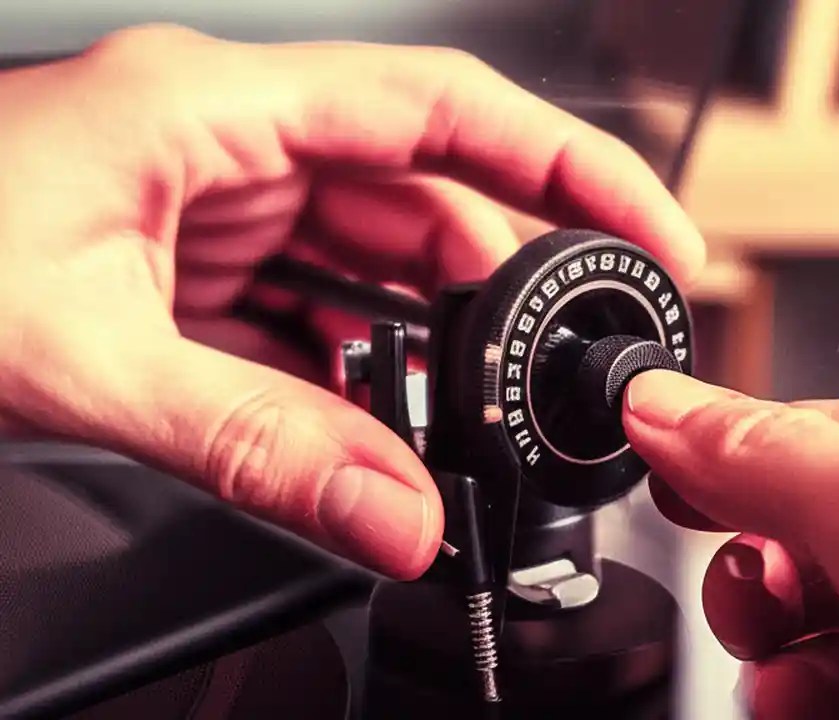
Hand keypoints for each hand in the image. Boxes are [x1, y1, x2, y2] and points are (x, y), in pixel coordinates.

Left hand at [0, 25, 703, 579]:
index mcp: (216, 110)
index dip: (569, 171)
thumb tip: (393, 512)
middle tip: (540, 390)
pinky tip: (359, 435)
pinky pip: (302, 321)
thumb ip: (256, 445)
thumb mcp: (78, 361)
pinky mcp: (179, 271)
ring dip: (411, 359)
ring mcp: (202, 209)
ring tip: (445, 436)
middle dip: (488, 302)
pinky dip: (342, 382)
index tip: (647, 235)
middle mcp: (224, 144)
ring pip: (362, 274)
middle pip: (418, 205)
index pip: (445, 114)